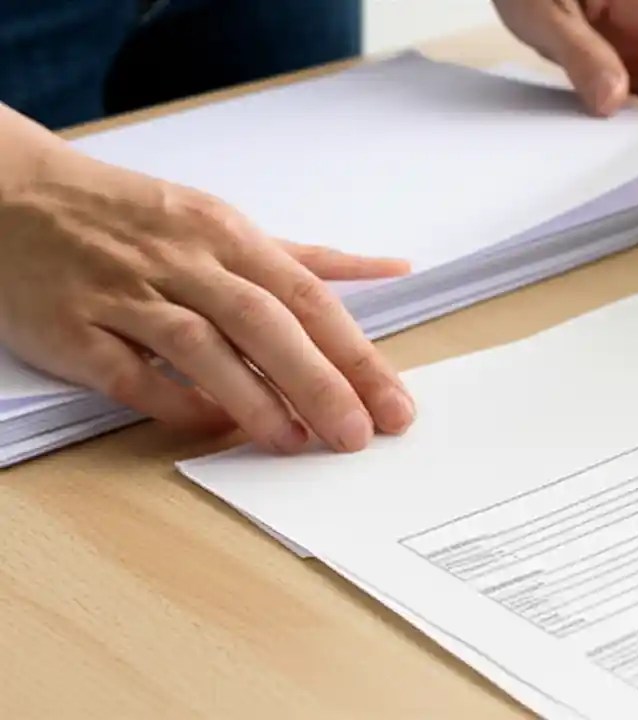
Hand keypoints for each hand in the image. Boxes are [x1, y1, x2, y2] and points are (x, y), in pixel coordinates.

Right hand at [0, 133, 415, 454]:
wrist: (10, 196)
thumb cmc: (134, 218)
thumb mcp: (223, 223)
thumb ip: (306, 257)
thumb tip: (389, 269)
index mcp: (227, 233)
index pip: (308, 297)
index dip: (355, 354)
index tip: (393, 402)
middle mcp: (182, 259)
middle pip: (265, 322)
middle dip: (320, 381)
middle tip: (360, 434)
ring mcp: (124, 293)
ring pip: (201, 346)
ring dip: (254, 397)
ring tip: (297, 441)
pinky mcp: (73, 328)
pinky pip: (130, 374)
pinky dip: (174, 402)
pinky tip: (211, 427)